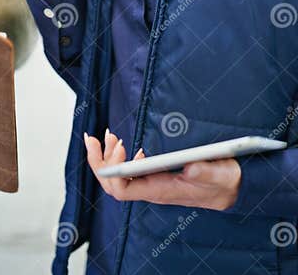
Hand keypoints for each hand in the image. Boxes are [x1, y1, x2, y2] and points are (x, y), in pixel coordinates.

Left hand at [84, 129, 241, 210]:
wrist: (234, 189)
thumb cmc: (226, 183)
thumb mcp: (220, 176)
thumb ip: (206, 173)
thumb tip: (189, 168)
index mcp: (160, 190)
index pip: (123, 190)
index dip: (112, 171)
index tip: (120, 147)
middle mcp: (151, 188)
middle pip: (112, 183)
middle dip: (98, 161)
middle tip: (92, 137)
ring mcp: (151, 182)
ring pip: (118, 176)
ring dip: (106, 156)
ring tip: (108, 136)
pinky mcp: (155, 175)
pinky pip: (129, 170)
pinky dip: (119, 156)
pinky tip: (122, 144)